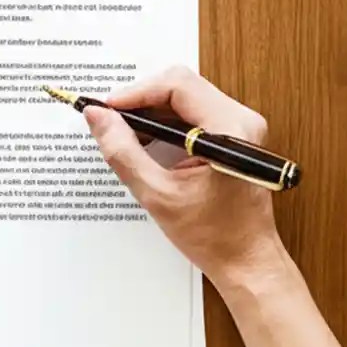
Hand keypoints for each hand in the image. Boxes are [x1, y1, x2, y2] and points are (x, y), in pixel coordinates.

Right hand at [83, 67, 282, 283]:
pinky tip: (144, 142)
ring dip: (151, 112)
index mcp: (231, 130)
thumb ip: (124, 152)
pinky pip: (192, 114)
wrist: (247, 261)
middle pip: (180, 87)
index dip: (136, 93)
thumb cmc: (216, 236)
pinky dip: (164, 123)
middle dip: (140, 101)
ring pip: (184, 98)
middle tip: (109, 120)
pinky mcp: (232, 136)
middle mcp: (241, 121)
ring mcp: (239, 127)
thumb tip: (99, 118)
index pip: (177, 86)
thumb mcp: (158, 195)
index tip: (107, 108)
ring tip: (123, 134)